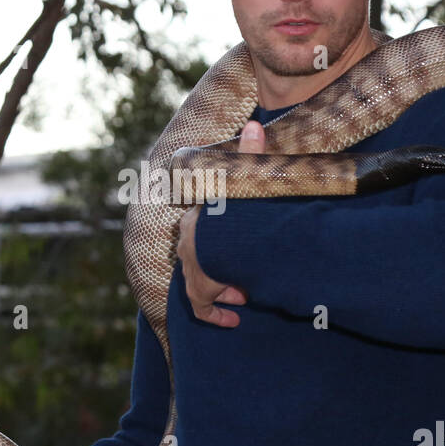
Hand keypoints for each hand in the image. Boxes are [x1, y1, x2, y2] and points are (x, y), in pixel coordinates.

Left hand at [176, 119, 264, 327]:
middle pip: (201, 256)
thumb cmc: (239, 209)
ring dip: (222, 289)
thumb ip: (252, 155)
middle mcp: (189, 242)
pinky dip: (217, 315)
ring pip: (202, 282)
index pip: (200, 230)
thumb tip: (254, 123)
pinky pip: (204, 308)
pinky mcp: (198, 290)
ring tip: (243, 293)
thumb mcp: (246, 181)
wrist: (225, 239)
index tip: (234, 249)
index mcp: (198, 217)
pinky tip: (232, 322)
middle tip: (241, 275)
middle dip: (221, 267)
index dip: (218, 241)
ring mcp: (192, 268)